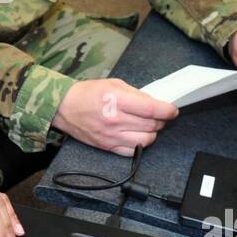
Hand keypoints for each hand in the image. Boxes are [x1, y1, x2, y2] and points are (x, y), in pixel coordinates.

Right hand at [51, 78, 178, 156]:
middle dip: (161, 120)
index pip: (151, 108)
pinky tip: (137, 135)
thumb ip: (136, 94)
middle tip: (160, 115)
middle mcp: (115, 119)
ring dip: (152, 133)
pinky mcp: (107, 147)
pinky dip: (140, 144)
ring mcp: (111, 135)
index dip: (167, 110)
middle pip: (151, 125)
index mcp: (117, 100)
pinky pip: (132, 151)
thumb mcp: (114, 84)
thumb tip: (155, 103)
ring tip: (149, 126)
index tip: (172, 110)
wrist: (65, 107)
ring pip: (145, 140)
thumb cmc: (88, 94)